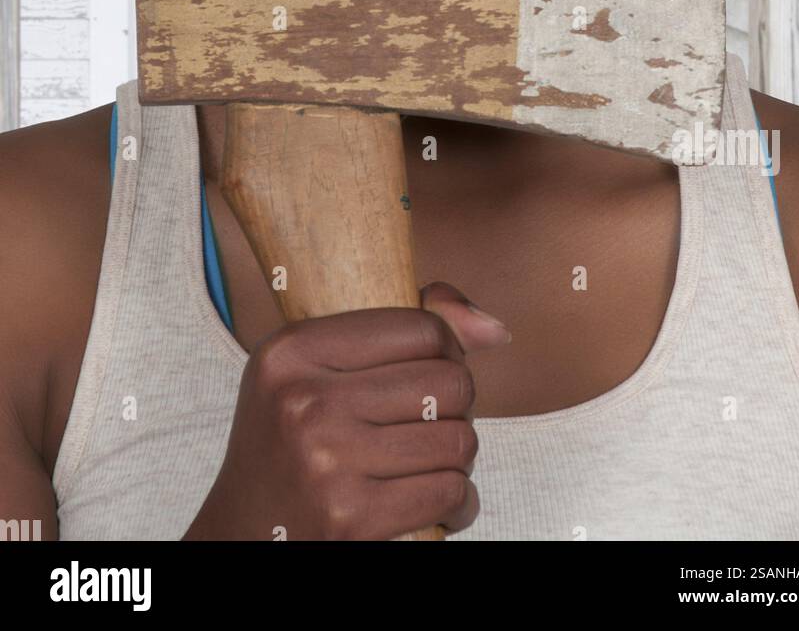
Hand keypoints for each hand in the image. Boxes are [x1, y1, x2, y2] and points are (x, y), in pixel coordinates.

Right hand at [181, 281, 510, 540]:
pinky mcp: (350, 520)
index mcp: (293, 351)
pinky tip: (436, 504)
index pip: (422, 328)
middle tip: (431, 426)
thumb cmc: (293, 443)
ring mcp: (325, 462)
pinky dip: (458, 503)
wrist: (240, 536)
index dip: (447, 351)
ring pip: (459, 441)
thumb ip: (404, 330)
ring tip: (430, 463)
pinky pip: (451, 494)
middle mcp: (304, 401)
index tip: (432, 375)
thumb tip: (494, 328)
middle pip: (450, 383)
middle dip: (456, 409)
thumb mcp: (315, 369)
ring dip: (459, 458)